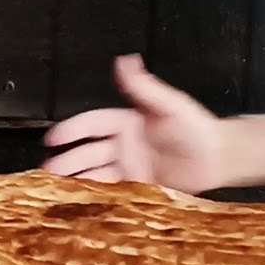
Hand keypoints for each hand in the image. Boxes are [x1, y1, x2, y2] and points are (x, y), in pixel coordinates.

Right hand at [42, 55, 225, 193]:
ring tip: (55, 190)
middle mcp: (122, 145)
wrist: (218, 157)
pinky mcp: (138, 188)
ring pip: (96, 174)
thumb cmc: (195, 126)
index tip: (52, 138)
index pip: (92, 124)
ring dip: (77, 181)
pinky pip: (113, 192)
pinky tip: (81, 204)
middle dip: (67, 161)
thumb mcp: (169, 104)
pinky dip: (97, 197)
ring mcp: (129, 168)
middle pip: (88, 152)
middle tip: (46, 171)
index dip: (72, 130)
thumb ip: (144, 87)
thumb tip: (125, 60)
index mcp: (124, 122)